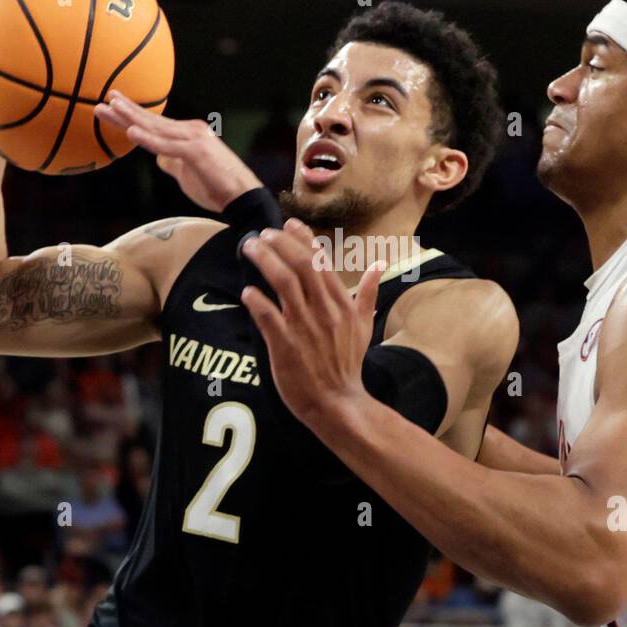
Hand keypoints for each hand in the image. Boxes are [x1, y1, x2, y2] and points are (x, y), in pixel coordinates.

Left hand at [95, 90, 261, 212]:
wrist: (243, 196)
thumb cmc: (217, 186)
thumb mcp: (187, 172)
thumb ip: (172, 162)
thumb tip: (158, 158)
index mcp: (188, 134)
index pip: (154, 124)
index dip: (132, 115)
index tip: (113, 106)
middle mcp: (191, 130)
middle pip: (152, 121)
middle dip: (126, 110)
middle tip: (105, 98)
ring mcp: (194, 139)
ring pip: (156, 128)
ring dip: (130, 118)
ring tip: (109, 108)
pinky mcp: (196, 152)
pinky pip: (166, 146)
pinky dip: (148, 139)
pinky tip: (131, 132)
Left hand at [239, 219, 385, 422]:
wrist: (338, 402)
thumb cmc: (347, 364)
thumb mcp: (364, 326)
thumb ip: (368, 293)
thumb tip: (379, 266)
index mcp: (341, 304)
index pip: (321, 262)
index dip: (304, 239)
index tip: (289, 224)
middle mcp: (324, 311)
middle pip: (301, 265)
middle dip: (280, 244)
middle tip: (263, 233)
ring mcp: (304, 328)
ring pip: (284, 284)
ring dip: (265, 261)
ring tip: (249, 248)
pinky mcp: (285, 346)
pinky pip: (268, 317)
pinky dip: (256, 301)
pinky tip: (247, 291)